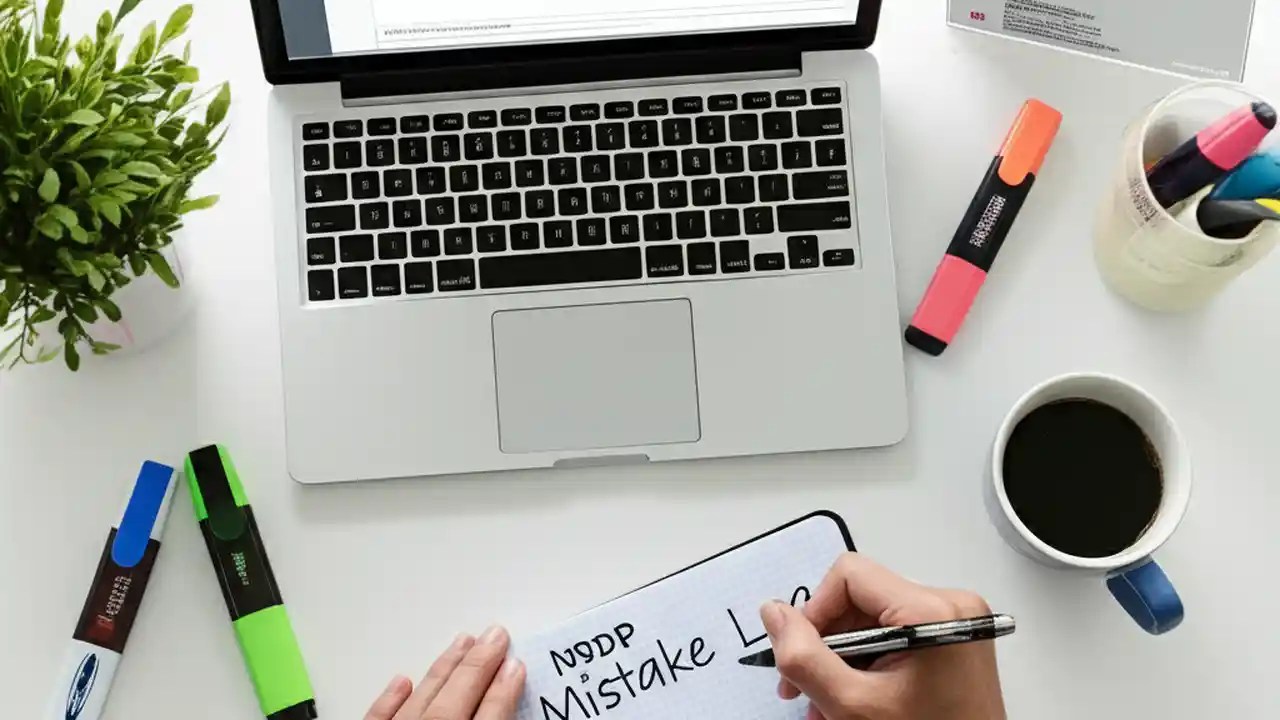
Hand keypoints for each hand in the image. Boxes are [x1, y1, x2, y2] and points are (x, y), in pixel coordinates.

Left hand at [364, 626, 526, 719]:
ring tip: (462, 642)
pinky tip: (402, 681)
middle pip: (454, 702)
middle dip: (477, 666)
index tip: (516, 666)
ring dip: (442, 670)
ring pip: (419, 702)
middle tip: (496, 636)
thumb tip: (509, 703)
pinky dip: (390, 701)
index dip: (503, 692)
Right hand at [760, 553, 1005, 719]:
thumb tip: (773, 612)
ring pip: (873, 620)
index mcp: (932, 610)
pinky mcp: (955, 639)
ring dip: (842, 660)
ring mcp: (957, 622)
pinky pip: (895, 634)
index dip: (815, 611)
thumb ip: (805, 657)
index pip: (850, 575)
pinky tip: (855, 699)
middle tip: (803, 689)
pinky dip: (868, 663)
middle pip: (860, 598)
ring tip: (826, 704)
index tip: (801, 653)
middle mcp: (951, 604)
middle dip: (825, 644)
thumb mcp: (853, 705)